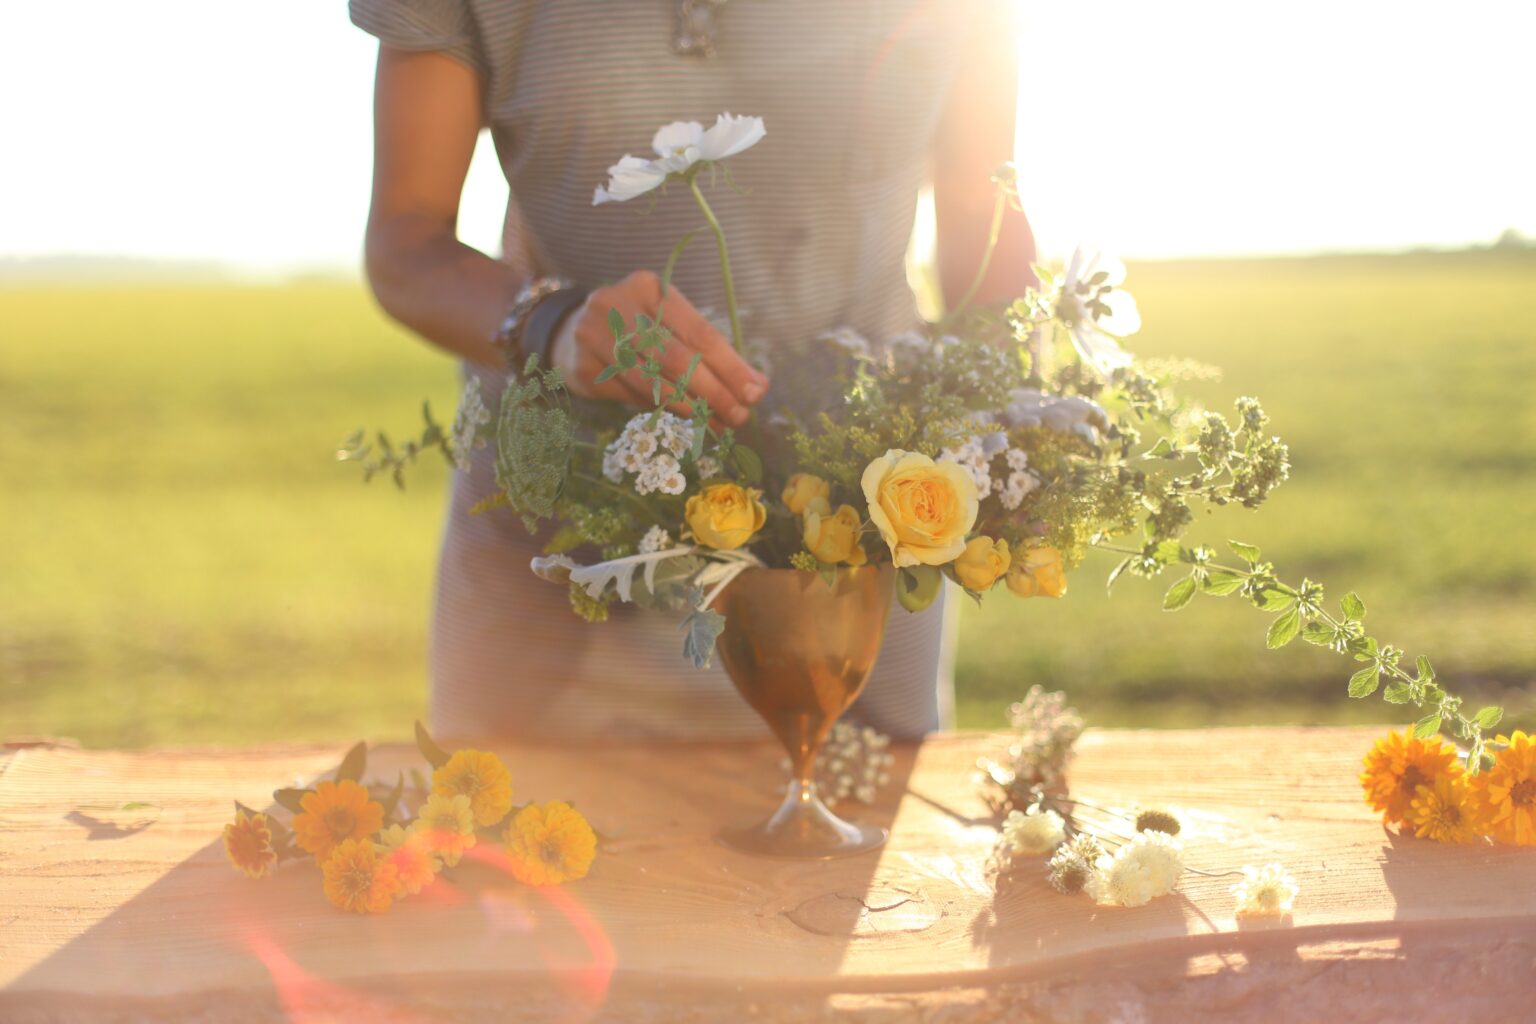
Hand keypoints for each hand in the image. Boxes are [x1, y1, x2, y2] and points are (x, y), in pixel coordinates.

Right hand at [551, 270, 767, 425]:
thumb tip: (756, 385)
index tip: (756, 391)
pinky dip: (664, 411)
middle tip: (740, 416)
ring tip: (719, 425)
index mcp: (649, 287)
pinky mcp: (583, 368)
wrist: (572, 332)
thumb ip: (708, 351)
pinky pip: (633, 397)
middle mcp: (617, 306)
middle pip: (677, 359)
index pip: (699, 331)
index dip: (731, 366)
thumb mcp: (668, 324)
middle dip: (715, 392)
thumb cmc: (637, 329)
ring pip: (654, 383)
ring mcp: (594, 336)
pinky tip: (687, 422)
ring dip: (692, 409)